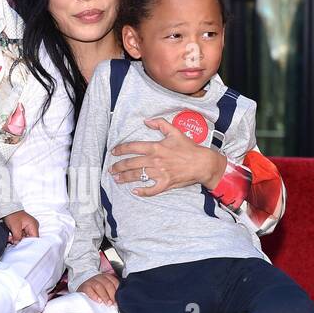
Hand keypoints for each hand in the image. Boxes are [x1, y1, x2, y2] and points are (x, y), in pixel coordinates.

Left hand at [3, 210, 37, 243]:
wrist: (7, 209)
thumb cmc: (12, 214)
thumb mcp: (15, 227)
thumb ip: (17, 237)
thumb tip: (17, 243)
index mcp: (34, 225)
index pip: (34, 239)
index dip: (27, 243)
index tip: (20, 245)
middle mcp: (33, 227)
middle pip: (29, 239)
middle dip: (20, 241)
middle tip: (12, 240)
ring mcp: (28, 228)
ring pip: (24, 239)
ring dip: (17, 239)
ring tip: (10, 237)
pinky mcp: (24, 229)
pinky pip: (21, 236)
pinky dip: (16, 237)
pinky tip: (11, 236)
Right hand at [77, 272, 119, 305]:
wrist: (83, 293)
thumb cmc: (97, 293)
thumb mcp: (106, 290)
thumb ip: (112, 292)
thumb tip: (119, 299)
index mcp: (106, 277)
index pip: (114, 282)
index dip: (117, 291)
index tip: (119, 299)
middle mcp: (99, 277)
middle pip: (107, 284)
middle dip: (112, 294)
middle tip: (113, 303)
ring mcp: (91, 281)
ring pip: (99, 286)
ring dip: (104, 296)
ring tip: (107, 303)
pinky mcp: (84, 286)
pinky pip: (89, 289)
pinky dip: (94, 295)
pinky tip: (98, 301)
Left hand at [110, 118, 226, 195]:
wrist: (202, 163)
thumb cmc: (189, 147)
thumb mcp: (175, 131)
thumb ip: (160, 124)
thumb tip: (147, 121)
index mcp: (155, 147)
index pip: (133, 147)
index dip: (120, 149)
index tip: (113, 152)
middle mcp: (155, 160)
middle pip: (131, 163)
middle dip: (118, 166)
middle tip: (111, 169)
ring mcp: (159, 173)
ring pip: (137, 176)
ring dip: (125, 178)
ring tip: (116, 179)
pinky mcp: (165, 183)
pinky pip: (151, 190)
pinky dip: (142, 192)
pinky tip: (134, 191)